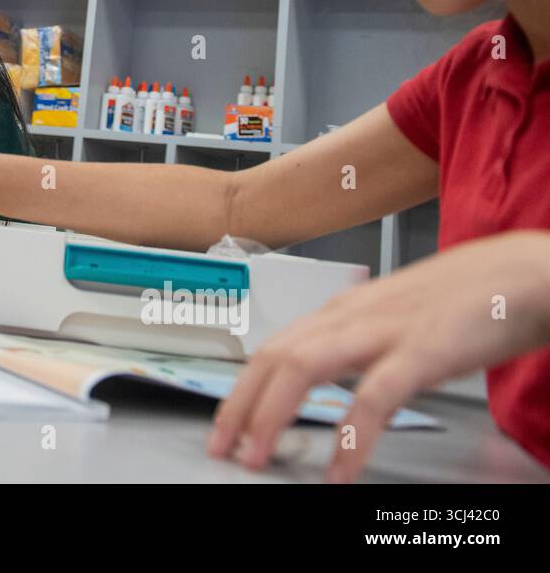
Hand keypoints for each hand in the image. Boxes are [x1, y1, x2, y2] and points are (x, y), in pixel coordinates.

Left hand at [207, 230, 549, 481]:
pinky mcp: (424, 350)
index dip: (240, 387)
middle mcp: (353, 314)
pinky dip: (351, 436)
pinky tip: (339, 469)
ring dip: (272, 415)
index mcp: (344, 308)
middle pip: (275, 357)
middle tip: (223, 447)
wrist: (527, 273)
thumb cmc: (467, 298)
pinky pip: (375, 397)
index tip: (223, 424)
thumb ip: (357, 342)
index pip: (273, 347)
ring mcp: (386, 329)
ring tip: (258, 456)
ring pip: (304, 367)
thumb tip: (321, 375)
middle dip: (239, 405)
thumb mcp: (395, 317)